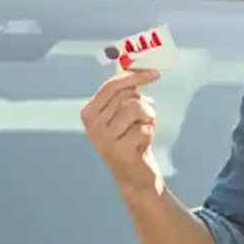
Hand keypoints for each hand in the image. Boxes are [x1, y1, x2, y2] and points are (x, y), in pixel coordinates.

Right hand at [81, 68, 163, 196]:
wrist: (134, 176)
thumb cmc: (131, 140)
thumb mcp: (122, 114)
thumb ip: (126, 92)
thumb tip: (141, 67)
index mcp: (89, 112)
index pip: (111, 86)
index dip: (134, 77)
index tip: (154, 74)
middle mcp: (92, 125)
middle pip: (126, 96)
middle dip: (144, 103)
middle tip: (147, 116)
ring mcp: (104, 139)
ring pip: (135, 109)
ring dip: (148, 117)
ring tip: (145, 127)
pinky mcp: (119, 151)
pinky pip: (143, 129)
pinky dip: (149, 134)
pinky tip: (143, 144)